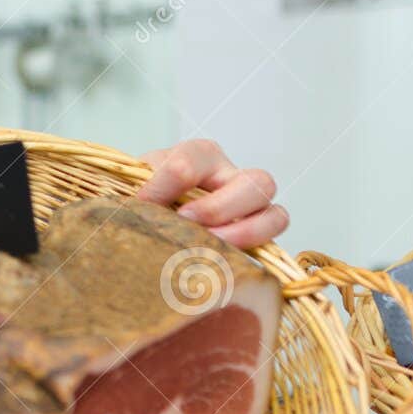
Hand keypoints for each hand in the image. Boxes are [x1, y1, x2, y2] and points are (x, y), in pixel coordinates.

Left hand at [135, 138, 286, 249]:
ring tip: (208, 246)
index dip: (167, 183)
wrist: (149, 214)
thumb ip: (142, 189)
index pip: (193, 159)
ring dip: (243, 233)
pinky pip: (271, 242)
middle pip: (257, 182)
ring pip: (275, 214)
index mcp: (201, 155)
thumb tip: (145, 206)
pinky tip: (218, 258)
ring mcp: (250, 207)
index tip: (144, 202)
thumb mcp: (137, 184)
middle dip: (219, 208)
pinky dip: (250, 250)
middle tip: (186, 223)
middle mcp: (232, 176)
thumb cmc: (146, 194)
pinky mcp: (254, 234)